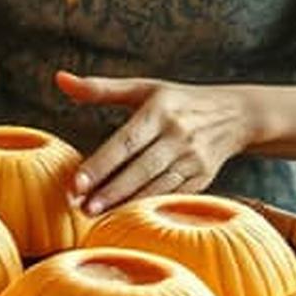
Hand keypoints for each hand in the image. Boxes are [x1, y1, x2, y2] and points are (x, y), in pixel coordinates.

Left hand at [56, 71, 259, 213]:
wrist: (236, 115)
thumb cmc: (177, 101)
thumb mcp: (144, 88)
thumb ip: (100, 88)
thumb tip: (59, 79)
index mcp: (160, 110)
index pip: (126, 142)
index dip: (101, 164)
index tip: (76, 183)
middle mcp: (178, 135)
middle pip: (139, 169)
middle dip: (109, 191)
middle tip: (80, 208)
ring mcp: (193, 159)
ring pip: (156, 186)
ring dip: (126, 204)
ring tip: (96, 215)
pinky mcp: (203, 178)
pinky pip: (172, 197)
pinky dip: (150, 208)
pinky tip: (127, 217)